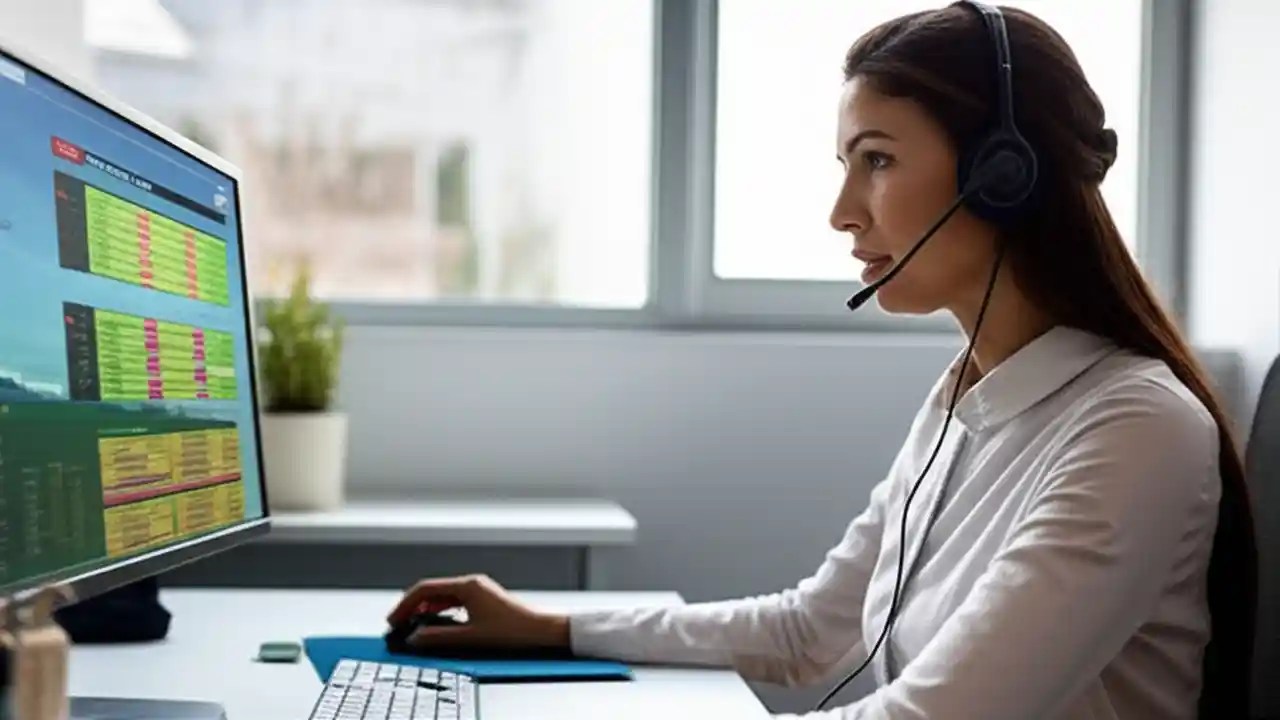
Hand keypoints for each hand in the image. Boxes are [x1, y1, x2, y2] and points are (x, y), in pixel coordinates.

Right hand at [386, 574, 569, 650]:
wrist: (541, 630)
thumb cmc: (512, 630)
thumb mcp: (470, 637)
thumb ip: (439, 638)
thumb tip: (416, 638)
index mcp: (467, 586)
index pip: (425, 589)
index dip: (405, 604)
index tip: (394, 619)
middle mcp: (472, 583)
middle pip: (432, 589)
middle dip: (413, 606)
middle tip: (399, 623)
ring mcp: (478, 590)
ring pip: (443, 595)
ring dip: (426, 608)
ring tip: (412, 624)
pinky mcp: (483, 599)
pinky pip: (454, 600)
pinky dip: (440, 610)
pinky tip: (435, 622)